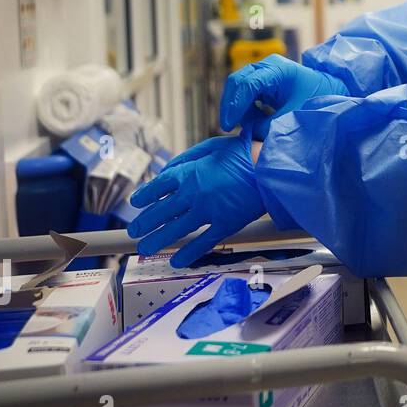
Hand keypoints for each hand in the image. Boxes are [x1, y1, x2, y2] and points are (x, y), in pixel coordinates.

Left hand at [128, 134, 264, 267]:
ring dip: (157, 241)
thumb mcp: (212, 146)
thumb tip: (167, 172)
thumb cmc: (244, 153)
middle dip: (144, 222)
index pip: (157, 187)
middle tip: (134, 230)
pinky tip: (177, 261)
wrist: (271, 167)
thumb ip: (187, 159)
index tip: (137, 203)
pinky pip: (203, 243)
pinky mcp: (225, 225)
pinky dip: (188, 254)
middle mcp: (193, 194)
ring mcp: (208, 212)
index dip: (144, 196)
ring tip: (145, 248)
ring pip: (175, 231)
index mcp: (189, 173)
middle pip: (160, 212)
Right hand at [219, 54, 349, 139]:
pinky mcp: (265, 78)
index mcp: (277, 70)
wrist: (331, 92)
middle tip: (228, 128)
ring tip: (245, 125)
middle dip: (231, 105)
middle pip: (237, 81)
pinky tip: (251, 120)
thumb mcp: (291, 116)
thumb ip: (266, 125)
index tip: (228, 127)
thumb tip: (246, 131)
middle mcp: (268, 65)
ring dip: (237, 106)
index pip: (247, 85)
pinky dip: (244, 105)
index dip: (235, 106)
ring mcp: (265, 70)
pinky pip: (246, 90)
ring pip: (239, 86)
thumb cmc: (315, 102)